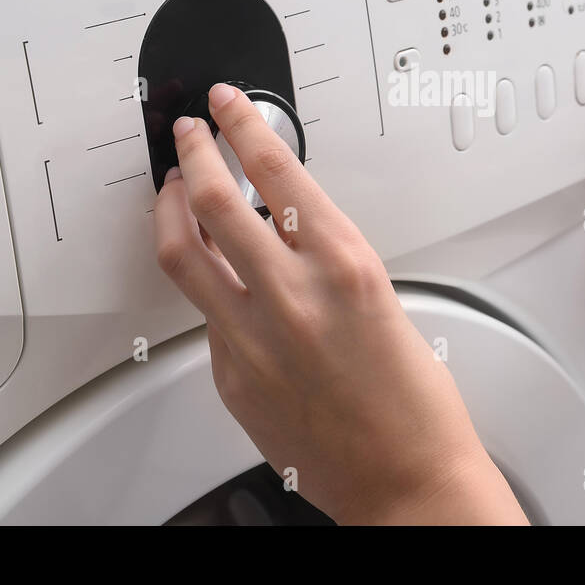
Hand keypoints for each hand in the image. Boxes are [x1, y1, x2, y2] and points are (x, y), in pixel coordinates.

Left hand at [153, 83, 526, 524]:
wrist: (408, 480)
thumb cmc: (414, 401)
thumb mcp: (382, 298)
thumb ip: (324, 258)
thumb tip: (279, 225)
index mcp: (345, 265)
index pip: (276, 169)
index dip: (243, 124)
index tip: (229, 105)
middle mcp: (293, 295)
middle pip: (210, 199)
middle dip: (193, 151)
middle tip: (189, 133)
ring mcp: (252, 338)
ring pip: (181, 253)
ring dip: (169, 207)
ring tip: (171, 186)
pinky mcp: (230, 377)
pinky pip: (203, 316)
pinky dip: (206, 285)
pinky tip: (215, 278)